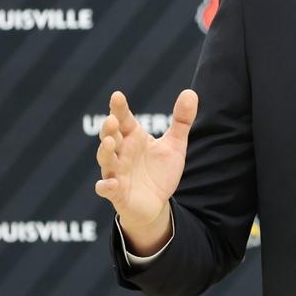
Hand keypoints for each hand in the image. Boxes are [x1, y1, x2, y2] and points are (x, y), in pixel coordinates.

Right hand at [93, 89, 196, 250]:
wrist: (156, 203)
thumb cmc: (159, 171)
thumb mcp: (175, 145)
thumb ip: (181, 120)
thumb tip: (190, 92)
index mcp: (133, 138)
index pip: (124, 119)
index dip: (119, 108)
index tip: (117, 96)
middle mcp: (121, 153)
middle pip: (110, 136)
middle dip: (109, 128)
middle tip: (112, 119)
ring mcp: (116, 172)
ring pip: (105, 160)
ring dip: (105, 151)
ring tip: (110, 142)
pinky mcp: (116, 193)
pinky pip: (106, 189)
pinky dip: (106, 186)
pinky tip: (112, 183)